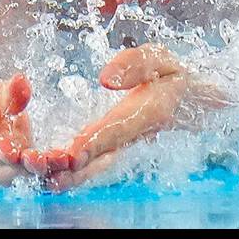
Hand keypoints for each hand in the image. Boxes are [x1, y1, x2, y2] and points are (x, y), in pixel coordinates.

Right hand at [0, 74, 68, 184]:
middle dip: (22, 167)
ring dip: (42, 169)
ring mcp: (9, 166)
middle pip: (3, 171)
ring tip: (60, 160)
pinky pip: (39, 172)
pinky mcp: (26, 167)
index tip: (10, 150)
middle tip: (39, 160)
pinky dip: (53, 169)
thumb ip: (4, 92)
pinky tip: (68, 162)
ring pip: (23, 175)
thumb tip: (20, 83)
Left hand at [45, 45, 224, 191]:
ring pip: (98, 165)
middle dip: (77, 167)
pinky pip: (96, 163)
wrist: (192, 99)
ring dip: (72, 174)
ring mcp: (126, 144)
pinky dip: (75, 172)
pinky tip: (52, 176)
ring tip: (45, 179)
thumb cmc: (173, 75)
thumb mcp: (162, 58)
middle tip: (49, 173)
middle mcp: (135, 134)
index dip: (95, 142)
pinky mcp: (116, 147)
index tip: (72, 152)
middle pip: (105, 157)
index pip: (118, 129)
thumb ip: (135, 64)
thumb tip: (105, 78)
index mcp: (148, 113)